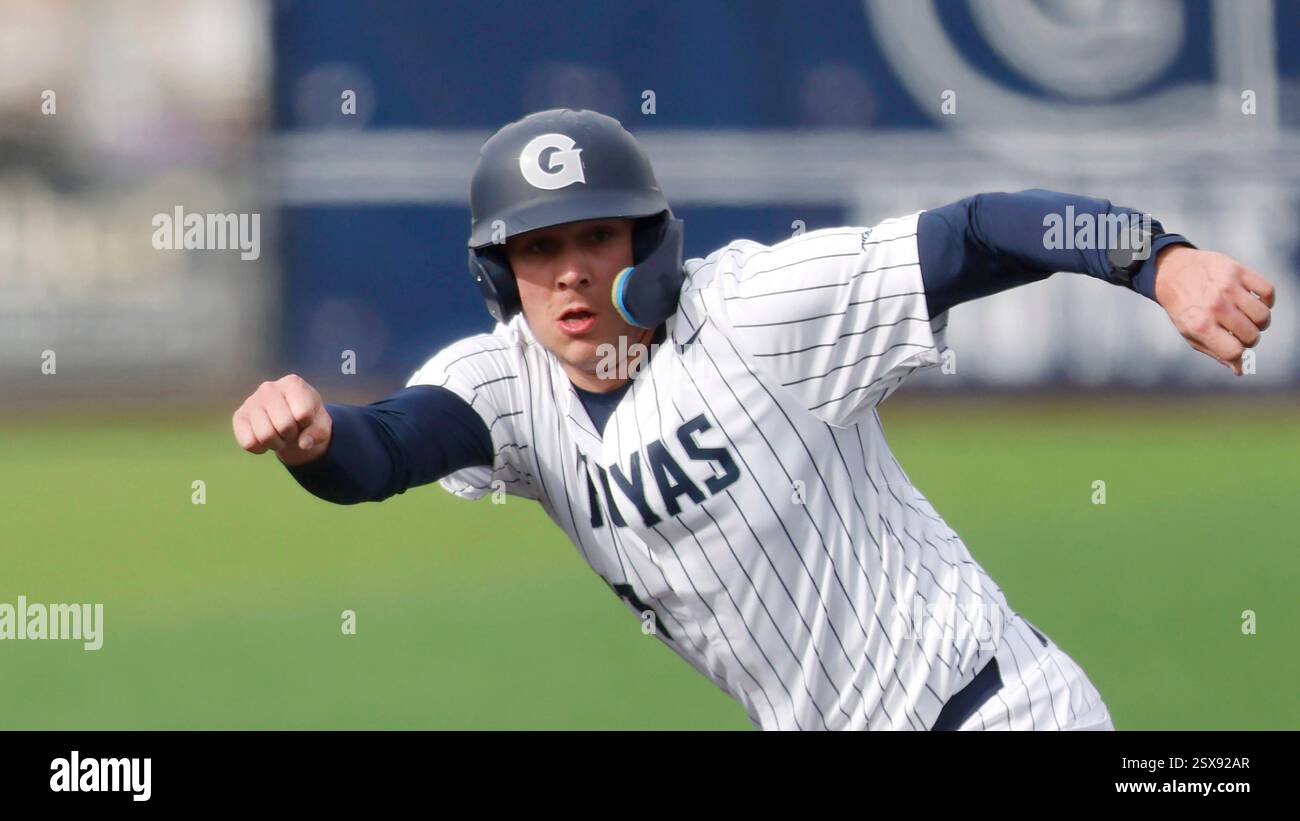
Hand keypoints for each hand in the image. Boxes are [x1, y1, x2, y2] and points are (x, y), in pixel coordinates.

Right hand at [232, 375, 332, 465]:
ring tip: (279, 433)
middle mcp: (269, 387)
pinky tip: (265, 439)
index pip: (303, 414)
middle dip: (292, 435)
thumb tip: (303, 443)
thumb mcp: (321, 425)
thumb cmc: (308, 419)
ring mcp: (251, 401)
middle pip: (285, 426)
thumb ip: (318, 433)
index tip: (305, 419)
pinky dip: (260, 448)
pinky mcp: (239, 416)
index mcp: (293, 384)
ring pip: (266, 436)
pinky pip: (248, 443)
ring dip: (277, 443)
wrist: (290, 420)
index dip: (307, 424)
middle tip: (291, 429)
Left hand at [1153, 245, 1274, 375]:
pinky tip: (1254, 302)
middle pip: (1252, 335)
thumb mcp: (1190, 333)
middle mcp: (1215, 306)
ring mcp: (1227, 287)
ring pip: (1263, 315)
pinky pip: (1268, 291)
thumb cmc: (1184, 308)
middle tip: (1240, 331)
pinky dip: (1267, 300)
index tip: (1235, 347)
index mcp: (1200, 325)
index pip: (1235, 351)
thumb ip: (1215, 352)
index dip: (1239, 354)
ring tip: (1248, 318)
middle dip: (1250, 338)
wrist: (1173, 272)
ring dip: (1260, 322)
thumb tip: (1240, 369)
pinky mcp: (1238, 270)